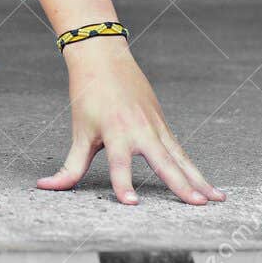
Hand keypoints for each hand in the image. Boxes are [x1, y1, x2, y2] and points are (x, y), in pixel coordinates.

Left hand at [37, 37, 223, 205]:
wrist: (104, 58)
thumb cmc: (88, 96)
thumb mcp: (79, 132)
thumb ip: (69, 166)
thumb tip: (44, 187)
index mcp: (115, 131)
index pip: (119, 163)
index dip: (123, 183)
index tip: (132, 204)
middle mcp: (140, 130)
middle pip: (163, 161)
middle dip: (180, 184)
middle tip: (197, 204)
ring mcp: (155, 127)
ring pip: (181, 157)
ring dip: (199, 179)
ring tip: (216, 199)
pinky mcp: (163, 125)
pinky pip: (181, 151)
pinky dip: (195, 168)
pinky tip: (208, 186)